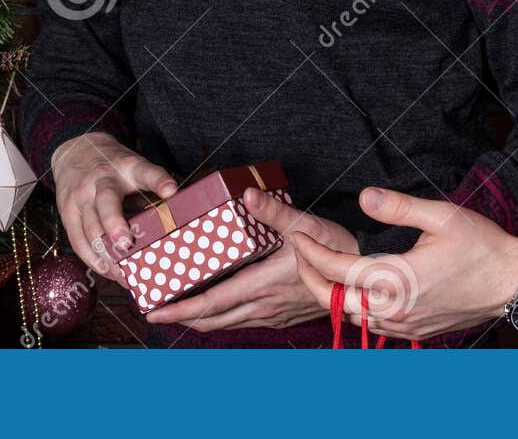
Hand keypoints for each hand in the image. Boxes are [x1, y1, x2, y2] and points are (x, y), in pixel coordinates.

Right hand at [49, 132, 178, 277]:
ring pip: (90, 228)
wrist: (75, 151)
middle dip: (115, 223)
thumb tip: (175, 210)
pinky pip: (77, 240)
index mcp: (125, 167)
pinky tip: (107, 270)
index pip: (145, 172)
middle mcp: (100, 181)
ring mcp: (80, 197)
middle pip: (106, 202)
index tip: (171, 191)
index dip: (159, 181)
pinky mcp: (67, 212)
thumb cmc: (113, 165)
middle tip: (126, 244)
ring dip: (106, 253)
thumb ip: (153, 184)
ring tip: (123, 273)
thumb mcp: (135, 166)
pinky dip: (92, 259)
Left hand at [144, 187, 360, 332]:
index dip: (181, 309)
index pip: (212, 303)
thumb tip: (246, 194)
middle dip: (181, 318)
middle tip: (154, 312)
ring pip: (227, 324)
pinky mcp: (281, 316)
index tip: (155, 311)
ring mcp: (273, 314)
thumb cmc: (334, 247)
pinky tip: (216, 308)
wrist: (363, 275)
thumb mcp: (305, 224)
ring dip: (200, 319)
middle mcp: (264, 305)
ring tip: (177, 309)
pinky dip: (222, 317)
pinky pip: (244, 321)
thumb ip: (273, 212)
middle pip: (213, 320)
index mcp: (263, 284)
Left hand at [290, 186, 517, 341]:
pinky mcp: (415, 331)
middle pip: (334, 301)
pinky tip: (356, 290)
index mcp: (396, 278)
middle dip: (310, 278)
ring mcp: (405, 324)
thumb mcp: (440, 216)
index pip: (337, 270)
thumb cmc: (480, 246)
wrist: (512, 283)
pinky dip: (356, 309)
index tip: (296, 236)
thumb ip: (397, 207)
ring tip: (321, 270)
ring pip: (352, 317)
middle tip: (300, 255)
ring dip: (332, 296)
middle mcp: (395, 308)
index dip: (311, 253)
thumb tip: (363, 197)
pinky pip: (374, 326)